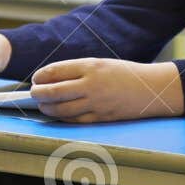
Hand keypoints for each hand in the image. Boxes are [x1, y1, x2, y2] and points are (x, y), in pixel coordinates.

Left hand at [30, 58, 184, 122]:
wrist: (151, 89)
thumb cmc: (124, 73)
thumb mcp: (100, 63)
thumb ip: (77, 70)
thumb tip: (51, 79)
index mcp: (90, 66)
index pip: (56, 72)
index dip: (41, 76)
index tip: (35, 79)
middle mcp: (91, 85)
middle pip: (54, 92)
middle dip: (38, 94)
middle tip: (33, 93)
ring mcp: (97, 103)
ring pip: (62, 110)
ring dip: (48, 108)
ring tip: (42, 105)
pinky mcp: (102, 118)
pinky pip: (76, 120)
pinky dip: (63, 118)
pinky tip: (58, 115)